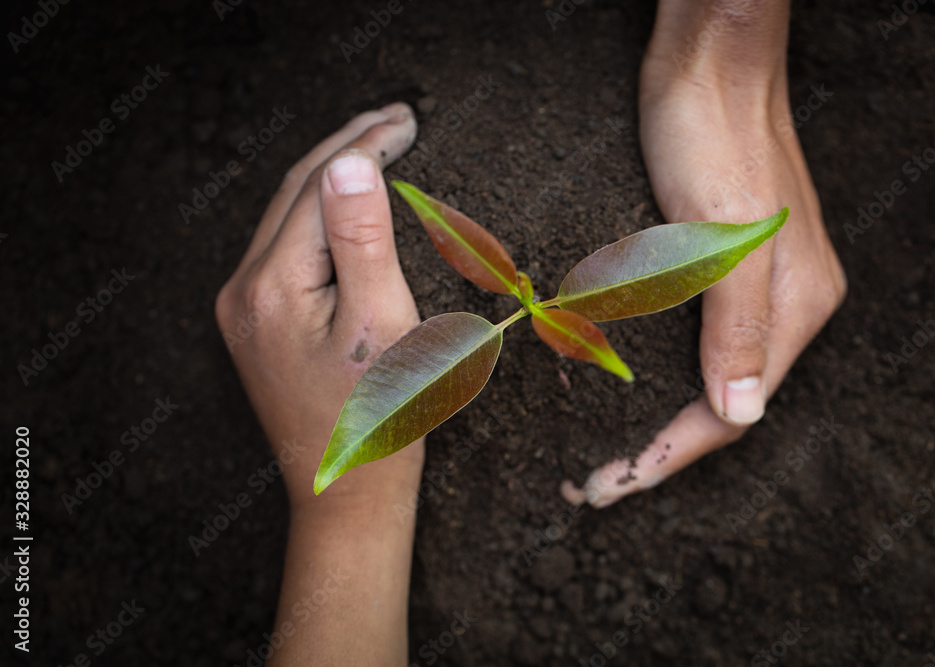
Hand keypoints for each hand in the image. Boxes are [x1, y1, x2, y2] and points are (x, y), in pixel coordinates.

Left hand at [214, 103, 423, 664]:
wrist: (348, 493)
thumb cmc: (380, 417)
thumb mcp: (381, 323)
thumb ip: (361, 239)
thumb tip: (350, 163)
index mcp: (271, 286)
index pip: (319, 188)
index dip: (365, 145)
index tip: (407, 120)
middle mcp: (244, 290)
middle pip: (295, 193)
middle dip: (345, 148)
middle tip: (398, 118)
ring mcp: (245, 308)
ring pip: (288, 217)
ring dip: (330, 176)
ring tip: (377, 144)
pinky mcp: (258, 323)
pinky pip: (287, 248)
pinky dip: (319, 214)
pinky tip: (343, 203)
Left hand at [562, 0, 846, 507]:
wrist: (707, 63)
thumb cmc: (713, 137)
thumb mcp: (721, 237)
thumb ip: (737, 328)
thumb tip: (744, 412)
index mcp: (793, 307)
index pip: (732, 411)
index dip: (672, 455)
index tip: (616, 484)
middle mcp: (783, 305)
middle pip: (725, 400)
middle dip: (664, 447)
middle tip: (601, 481)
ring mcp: (755, 284)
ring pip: (709, 373)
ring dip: (660, 414)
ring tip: (609, 446)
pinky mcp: (724, 263)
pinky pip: (697, 337)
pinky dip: (661, 370)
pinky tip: (627, 382)